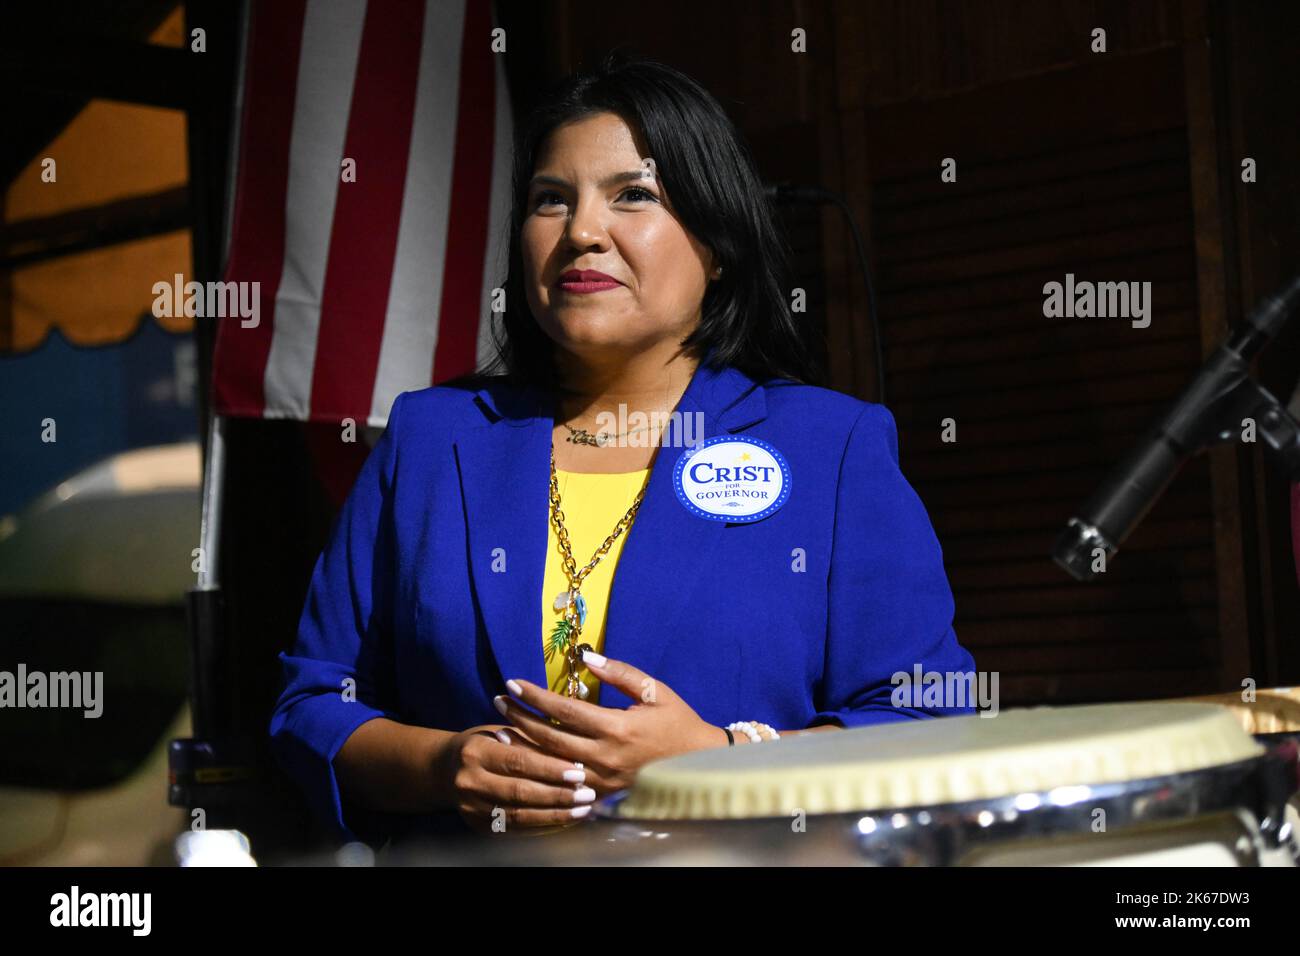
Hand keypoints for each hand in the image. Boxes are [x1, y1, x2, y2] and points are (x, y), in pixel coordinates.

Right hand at [434, 723, 593, 833]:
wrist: (447, 769)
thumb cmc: (486, 744)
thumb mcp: (502, 734)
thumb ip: (530, 744)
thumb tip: (573, 757)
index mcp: (475, 752)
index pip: (518, 761)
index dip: (550, 768)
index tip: (579, 772)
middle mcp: (469, 781)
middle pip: (520, 791)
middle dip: (557, 794)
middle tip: (587, 794)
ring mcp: (471, 807)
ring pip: (519, 814)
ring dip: (555, 814)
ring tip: (582, 809)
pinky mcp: (478, 825)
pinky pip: (515, 828)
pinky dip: (543, 825)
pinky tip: (565, 820)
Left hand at [493, 652, 723, 796]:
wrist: (699, 764)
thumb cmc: (677, 722)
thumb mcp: (653, 690)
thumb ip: (619, 672)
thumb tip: (586, 656)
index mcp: (617, 727)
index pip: (564, 709)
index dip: (536, 695)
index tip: (513, 682)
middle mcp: (605, 756)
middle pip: (549, 736)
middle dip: (520, 717)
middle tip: (498, 701)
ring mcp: (602, 779)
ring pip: (551, 764)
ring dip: (523, 745)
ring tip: (500, 729)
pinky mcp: (603, 794)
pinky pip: (563, 783)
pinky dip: (541, 769)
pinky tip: (525, 758)